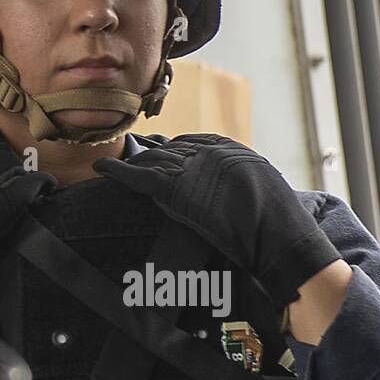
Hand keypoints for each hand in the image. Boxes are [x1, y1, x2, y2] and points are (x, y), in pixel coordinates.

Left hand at [94, 134, 340, 304]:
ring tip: (114, 164)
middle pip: (167, 150)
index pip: (189, 143)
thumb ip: (236, 180)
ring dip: (132, 162)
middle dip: (148, 156)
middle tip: (130, 159)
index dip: (172, 152)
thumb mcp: (260, 187)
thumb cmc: (277, 222)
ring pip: (150, 160)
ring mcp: (189, 167)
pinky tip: (101, 168)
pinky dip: (117, 171)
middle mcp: (206, 151)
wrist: (278, 237)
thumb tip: (223, 187)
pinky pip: (138, 175)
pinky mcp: (175, 186)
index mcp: (228, 148)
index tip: (157, 156)